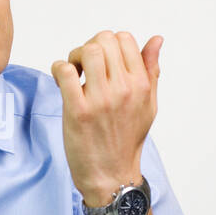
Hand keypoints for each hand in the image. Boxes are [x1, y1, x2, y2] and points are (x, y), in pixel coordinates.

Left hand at [51, 31, 161, 207]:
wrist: (111, 175)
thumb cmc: (127, 139)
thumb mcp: (148, 104)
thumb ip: (151, 70)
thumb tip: (156, 39)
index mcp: (141, 85)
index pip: (124, 39)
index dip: (108, 43)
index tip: (100, 61)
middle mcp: (124, 89)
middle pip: (103, 40)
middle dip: (89, 47)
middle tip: (83, 67)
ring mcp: (101, 100)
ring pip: (86, 51)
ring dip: (74, 56)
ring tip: (73, 74)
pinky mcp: (78, 111)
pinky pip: (65, 71)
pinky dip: (59, 69)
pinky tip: (61, 81)